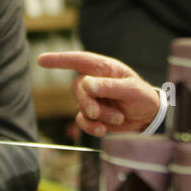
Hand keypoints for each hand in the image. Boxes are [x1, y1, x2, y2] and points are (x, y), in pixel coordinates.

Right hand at [36, 51, 161, 137]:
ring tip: (117, 117)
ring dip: (98, 115)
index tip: (41, 60)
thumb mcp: (131, 90)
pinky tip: (103, 130)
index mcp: (104, 69)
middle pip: (77, 88)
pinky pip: (83, 122)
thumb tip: (87, 84)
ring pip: (81, 106)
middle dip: (86, 101)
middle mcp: (96, 82)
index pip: (79, 61)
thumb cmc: (143, 98)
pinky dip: (92, 127)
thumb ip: (109, 86)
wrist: (149, 119)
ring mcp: (93, 99)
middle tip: (97, 112)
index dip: (59, 60)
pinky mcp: (94, 116)